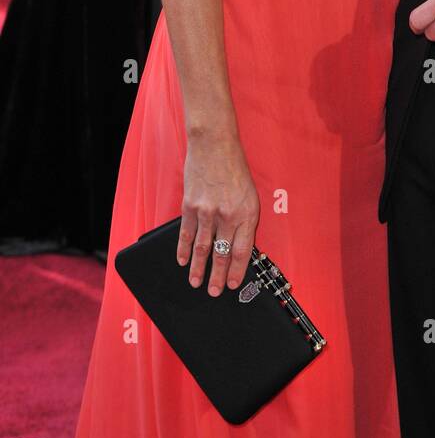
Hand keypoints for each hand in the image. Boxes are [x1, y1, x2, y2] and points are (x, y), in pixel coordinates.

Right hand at [178, 131, 259, 295]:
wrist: (215, 145)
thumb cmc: (235, 168)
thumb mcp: (250, 194)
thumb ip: (244, 219)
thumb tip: (238, 245)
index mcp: (247, 213)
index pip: (242, 251)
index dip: (237, 271)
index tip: (233, 284)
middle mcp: (228, 215)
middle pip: (222, 254)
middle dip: (218, 277)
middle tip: (214, 292)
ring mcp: (207, 211)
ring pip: (202, 248)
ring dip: (198, 268)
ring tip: (195, 282)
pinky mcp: (190, 206)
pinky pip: (186, 233)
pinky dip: (182, 249)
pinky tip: (182, 261)